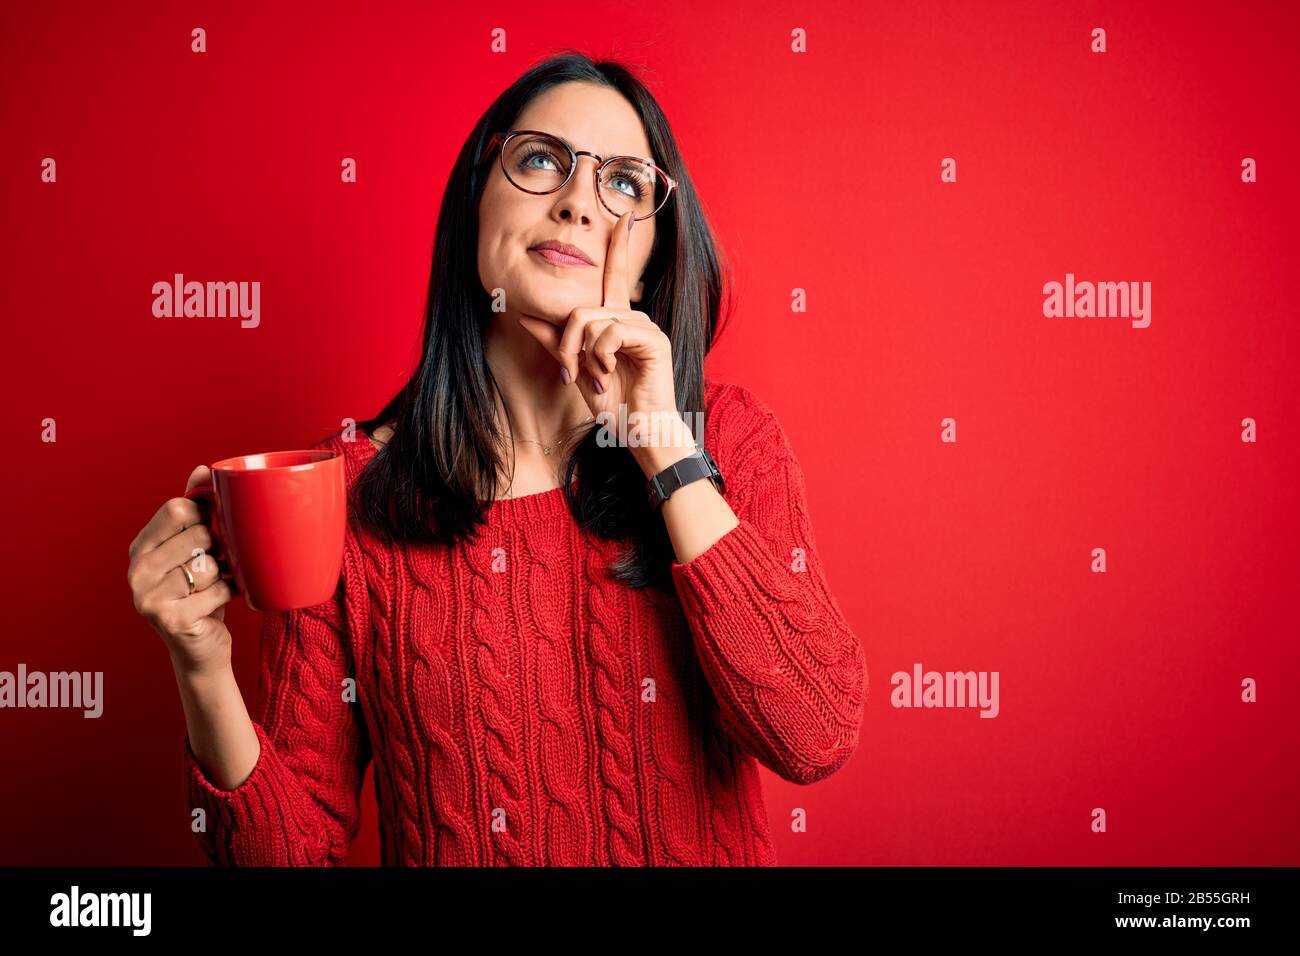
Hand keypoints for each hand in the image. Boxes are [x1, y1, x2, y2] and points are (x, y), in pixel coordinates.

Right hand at [127, 465, 235, 675]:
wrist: (200, 649)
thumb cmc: (202, 593)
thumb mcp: (197, 548)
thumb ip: (197, 508)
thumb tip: (202, 470)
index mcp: (140, 548)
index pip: (179, 509)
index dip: (206, 517)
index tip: (210, 533)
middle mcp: (136, 571)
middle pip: (197, 534)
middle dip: (217, 549)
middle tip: (215, 566)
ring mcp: (148, 597)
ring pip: (209, 564)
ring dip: (223, 575)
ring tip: (214, 587)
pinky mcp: (170, 619)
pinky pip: (218, 590)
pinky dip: (230, 595)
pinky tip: (220, 603)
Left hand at [518, 211, 692, 474]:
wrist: (643, 433)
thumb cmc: (617, 408)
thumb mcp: (577, 371)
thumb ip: (555, 341)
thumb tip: (525, 315)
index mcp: (619, 322)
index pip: (616, 276)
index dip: (620, 246)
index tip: (625, 216)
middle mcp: (635, 318)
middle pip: (582, 309)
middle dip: (566, 343)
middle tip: (571, 373)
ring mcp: (647, 327)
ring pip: (593, 320)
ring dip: (583, 354)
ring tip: (597, 378)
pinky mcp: (655, 339)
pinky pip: (611, 332)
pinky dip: (601, 356)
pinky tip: (610, 374)